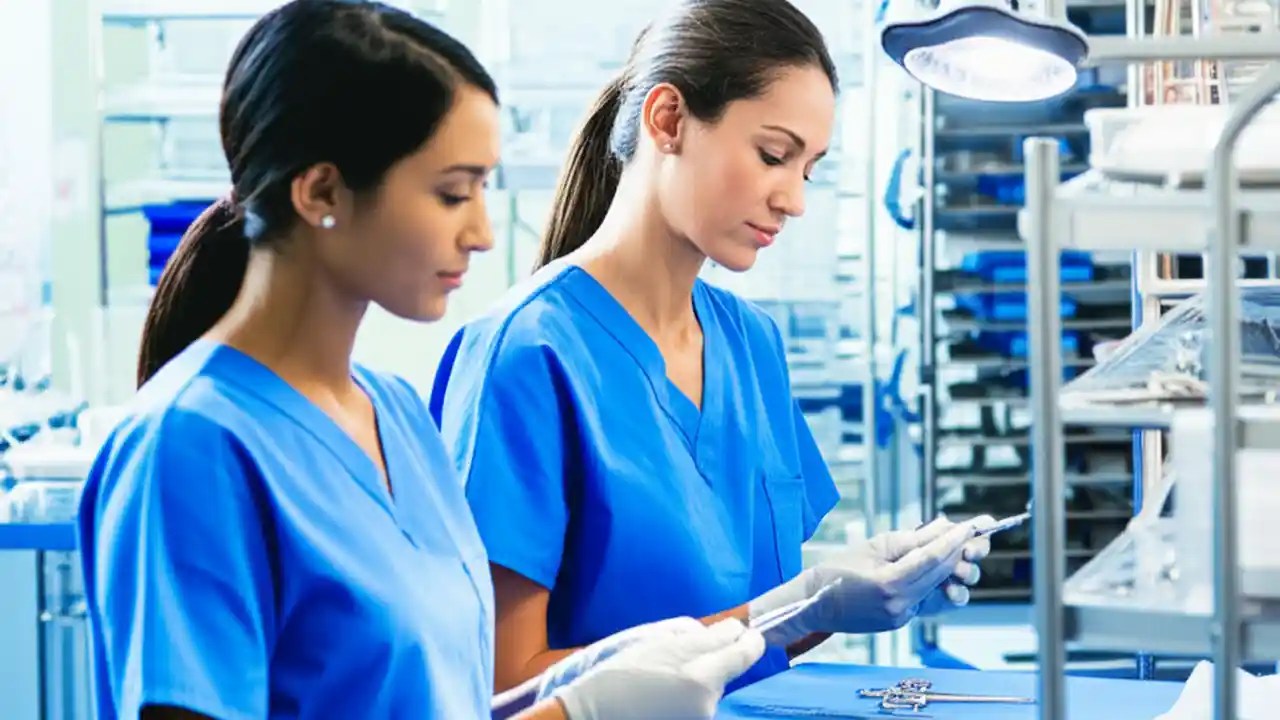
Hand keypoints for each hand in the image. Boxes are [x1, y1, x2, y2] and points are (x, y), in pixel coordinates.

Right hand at [549, 619, 764, 719]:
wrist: (591, 717)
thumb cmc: (616, 675)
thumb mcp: (655, 641)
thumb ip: (696, 634)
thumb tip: (726, 632)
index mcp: (698, 672)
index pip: (742, 651)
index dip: (749, 638)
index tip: (751, 633)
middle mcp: (707, 699)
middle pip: (728, 668)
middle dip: (716, 657)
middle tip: (687, 654)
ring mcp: (701, 717)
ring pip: (713, 687)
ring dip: (700, 679)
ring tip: (664, 681)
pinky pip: (701, 704)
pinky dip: (690, 698)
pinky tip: (664, 697)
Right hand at [747, 518, 984, 645]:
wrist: (814, 603)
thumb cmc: (837, 569)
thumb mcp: (874, 546)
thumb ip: (912, 539)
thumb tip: (943, 526)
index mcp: (889, 583)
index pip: (932, 559)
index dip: (953, 540)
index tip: (969, 525)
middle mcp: (899, 605)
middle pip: (940, 575)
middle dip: (958, 552)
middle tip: (969, 534)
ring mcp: (901, 616)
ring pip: (937, 588)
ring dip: (950, 568)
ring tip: (952, 549)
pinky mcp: (900, 622)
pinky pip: (925, 598)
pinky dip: (933, 580)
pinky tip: (936, 565)